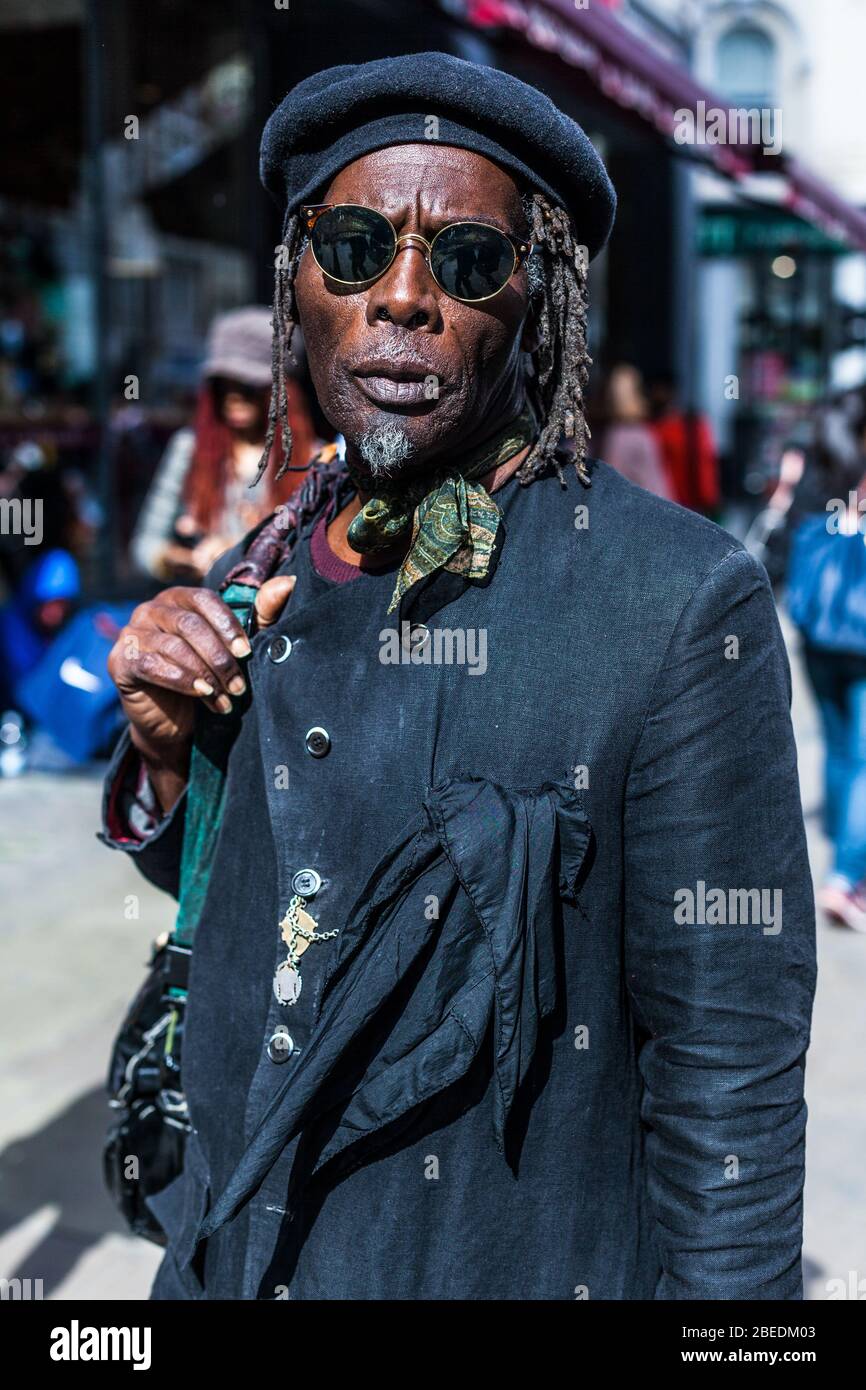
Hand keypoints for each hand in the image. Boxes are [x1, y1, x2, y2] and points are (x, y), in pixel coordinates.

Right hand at [108, 576, 295, 808]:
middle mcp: (151, 609)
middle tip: (239, 686)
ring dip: (205, 675)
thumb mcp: (234, 649)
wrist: (171, 721)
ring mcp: (131, 633)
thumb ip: (260, 617)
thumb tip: (288, 584)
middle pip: (189, 625)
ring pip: (173, 646)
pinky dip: (181, 680)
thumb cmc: (205, 677)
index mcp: (178, 598)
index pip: (204, 600)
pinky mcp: (120, 660)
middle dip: (219, 657)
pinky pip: (152, 665)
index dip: (227, 625)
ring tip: (225, 699)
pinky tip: (201, 694)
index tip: (246, 653)